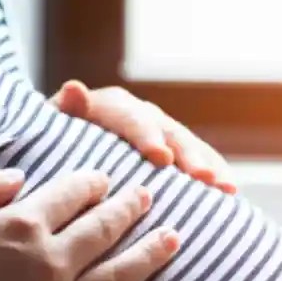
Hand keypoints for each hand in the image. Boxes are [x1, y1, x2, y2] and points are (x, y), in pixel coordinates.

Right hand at [0, 167, 180, 280]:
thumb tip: (23, 176)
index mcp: (23, 224)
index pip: (73, 194)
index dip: (93, 183)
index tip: (106, 178)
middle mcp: (50, 263)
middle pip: (104, 229)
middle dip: (130, 208)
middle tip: (149, 196)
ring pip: (121, 275)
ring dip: (152, 253)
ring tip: (176, 238)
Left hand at [52, 80, 236, 193]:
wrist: (60, 156)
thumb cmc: (49, 149)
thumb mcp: (49, 131)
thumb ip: (65, 113)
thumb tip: (74, 88)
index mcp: (108, 107)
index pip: (130, 116)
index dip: (146, 135)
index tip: (161, 158)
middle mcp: (139, 116)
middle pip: (168, 130)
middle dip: (187, 155)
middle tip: (203, 178)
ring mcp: (160, 134)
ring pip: (188, 146)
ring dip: (208, 166)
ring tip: (225, 189)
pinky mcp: (173, 156)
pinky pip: (198, 161)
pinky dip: (215, 173)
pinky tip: (232, 192)